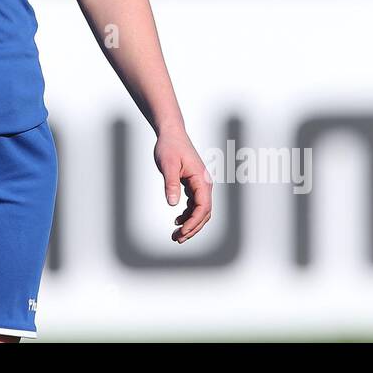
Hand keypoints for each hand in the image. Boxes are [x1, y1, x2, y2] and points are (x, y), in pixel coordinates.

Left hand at [154, 129, 211, 243]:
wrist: (171, 133)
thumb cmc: (170, 146)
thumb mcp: (168, 165)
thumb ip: (171, 184)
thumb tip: (173, 204)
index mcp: (201, 179)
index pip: (203, 207)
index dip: (194, 222)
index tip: (182, 232)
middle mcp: (204, 184)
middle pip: (204, 212)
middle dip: (193, 228)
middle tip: (177, 239)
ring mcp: (199, 184)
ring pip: (200, 210)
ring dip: (190, 224)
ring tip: (176, 235)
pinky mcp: (193, 184)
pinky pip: (194, 204)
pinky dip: (188, 215)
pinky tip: (177, 221)